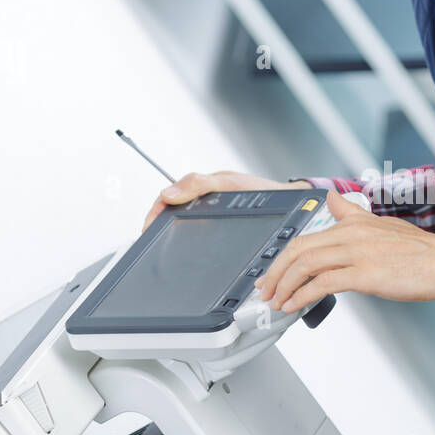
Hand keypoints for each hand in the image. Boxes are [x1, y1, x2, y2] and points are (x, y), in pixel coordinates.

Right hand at [141, 170, 311, 232]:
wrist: (287, 202)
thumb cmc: (261, 190)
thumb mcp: (228, 183)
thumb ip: (198, 185)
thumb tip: (167, 193)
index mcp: (201, 188)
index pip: (167, 199)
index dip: (154, 213)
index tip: (147, 228)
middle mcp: (204, 202)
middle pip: (171, 214)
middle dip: (159, 227)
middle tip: (153, 244)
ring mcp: (212, 216)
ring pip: (184, 226)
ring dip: (173, 236)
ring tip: (166, 248)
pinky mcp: (221, 229)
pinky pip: (199, 236)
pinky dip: (191, 243)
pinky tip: (191, 252)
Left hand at [255, 188, 434, 312]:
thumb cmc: (422, 251)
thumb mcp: (382, 225)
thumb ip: (354, 215)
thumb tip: (333, 202)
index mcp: (354, 223)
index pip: (307, 235)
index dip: (283, 255)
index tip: (273, 271)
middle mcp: (351, 233)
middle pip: (297, 248)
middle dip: (275, 271)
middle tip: (265, 289)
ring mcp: (356, 253)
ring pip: (304, 264)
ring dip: (283, 285)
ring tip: (275, 301)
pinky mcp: (364, 274)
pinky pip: (322, 283)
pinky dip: (301, 295)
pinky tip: (294, 306)